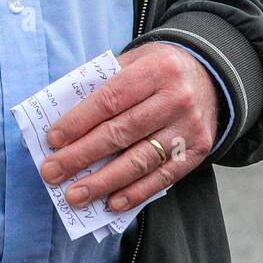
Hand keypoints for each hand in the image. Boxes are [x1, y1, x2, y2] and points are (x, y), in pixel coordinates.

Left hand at [39, 43, 218, 214]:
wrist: (211, 76)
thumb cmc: (158, 69)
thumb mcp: (134, 61)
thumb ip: (102, 83)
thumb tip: (64, 117)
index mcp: (155, 70)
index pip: (109, 99)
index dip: (79, 122)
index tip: (53, 140)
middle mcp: (176, 98)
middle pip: (121, 132)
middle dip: (81, 155)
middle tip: (52, 172)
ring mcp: (189, 128)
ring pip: (140, 160)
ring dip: (103, 182)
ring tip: (76, 195)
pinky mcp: (198, 151)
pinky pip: (163, 177)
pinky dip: (135, 193)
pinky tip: (111, 202)